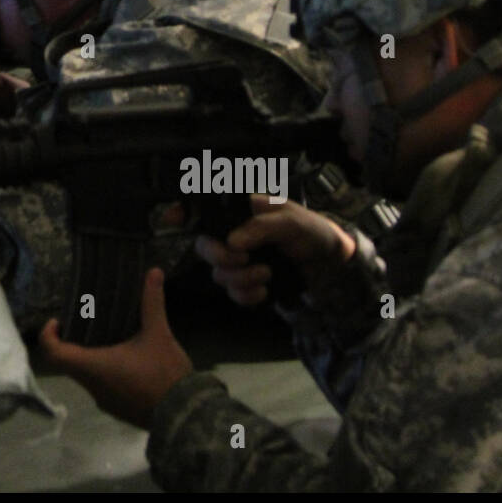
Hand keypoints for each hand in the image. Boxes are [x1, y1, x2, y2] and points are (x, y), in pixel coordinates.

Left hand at [39, 268, 193, 429]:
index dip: (49, 335)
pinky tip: (124, 358)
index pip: (54, 353)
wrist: (185, 415)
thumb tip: (154, 272)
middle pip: (69, 363)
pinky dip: (105, 370)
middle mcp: (93, 386)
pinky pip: (102, 386)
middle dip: (73, 342)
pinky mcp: (118, 409)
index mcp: (94, 367)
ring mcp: (105, 401)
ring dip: (91, 357)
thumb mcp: (159, 334)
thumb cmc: (164, 374)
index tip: (58, 321)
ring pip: (86, 376)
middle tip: (86, 321)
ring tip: (107, 335)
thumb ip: (152, 302)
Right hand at [194, 196, 356, 307]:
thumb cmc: (312, 231)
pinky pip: (233, 294)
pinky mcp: (248, 282)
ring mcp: (240, 260)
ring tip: (265, 274)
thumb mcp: (292, 221)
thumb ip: (262, 227)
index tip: (171, 219)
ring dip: (239, 279)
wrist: (330, 263)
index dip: (182, 211)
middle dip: (219, 257)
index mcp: (241, 212)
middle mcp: (234, 235)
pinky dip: (247, 295)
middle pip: (203, 246)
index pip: (204, 207)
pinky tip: (265, 290)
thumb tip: (232, 242)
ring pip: (217, 274)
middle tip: (243, 259)